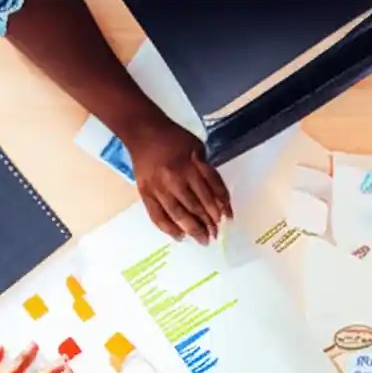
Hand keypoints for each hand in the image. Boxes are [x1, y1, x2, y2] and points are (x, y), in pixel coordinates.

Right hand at [125, 120, 231, 242]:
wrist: (144, 133)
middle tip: (215, 234)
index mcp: (191, 164)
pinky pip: (157, 215)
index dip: (222, 206)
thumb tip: (218, 199)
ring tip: (203, 239)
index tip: (227, 219)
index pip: (211, 190)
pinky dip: (169, 228)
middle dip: (209, 222)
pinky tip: (180, 236)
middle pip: (196, 205)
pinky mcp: (146, 192)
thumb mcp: (197, 148)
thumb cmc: (175, 139)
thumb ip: (207, 171)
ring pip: (179, 213)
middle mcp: (175, 177)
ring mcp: (159, 187)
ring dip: (193, 229)